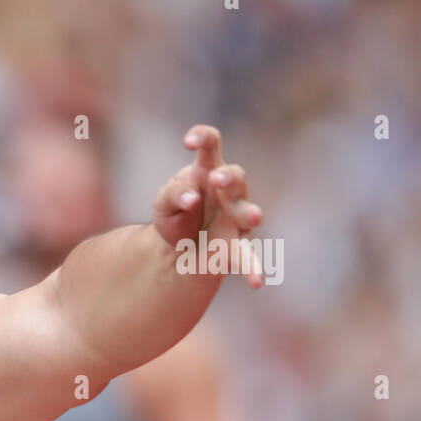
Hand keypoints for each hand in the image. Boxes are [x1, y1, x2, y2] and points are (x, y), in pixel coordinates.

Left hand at [152, 125, 264, 287]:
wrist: (177, 249)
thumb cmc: (175, 214)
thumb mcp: (164, 203)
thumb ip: (174, 193)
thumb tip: (191, 197)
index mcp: (206, 171)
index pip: (210, 146)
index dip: (203, 138)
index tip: (189, 141)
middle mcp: (227, 190)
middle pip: (235, 177)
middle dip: (228, 178)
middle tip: (217, 179)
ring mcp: (236, 216)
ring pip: (246, 210)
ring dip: (248, 212)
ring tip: (252, 217)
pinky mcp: (236, 244)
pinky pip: (247, 256)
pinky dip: (253, 268)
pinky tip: (257, 282)